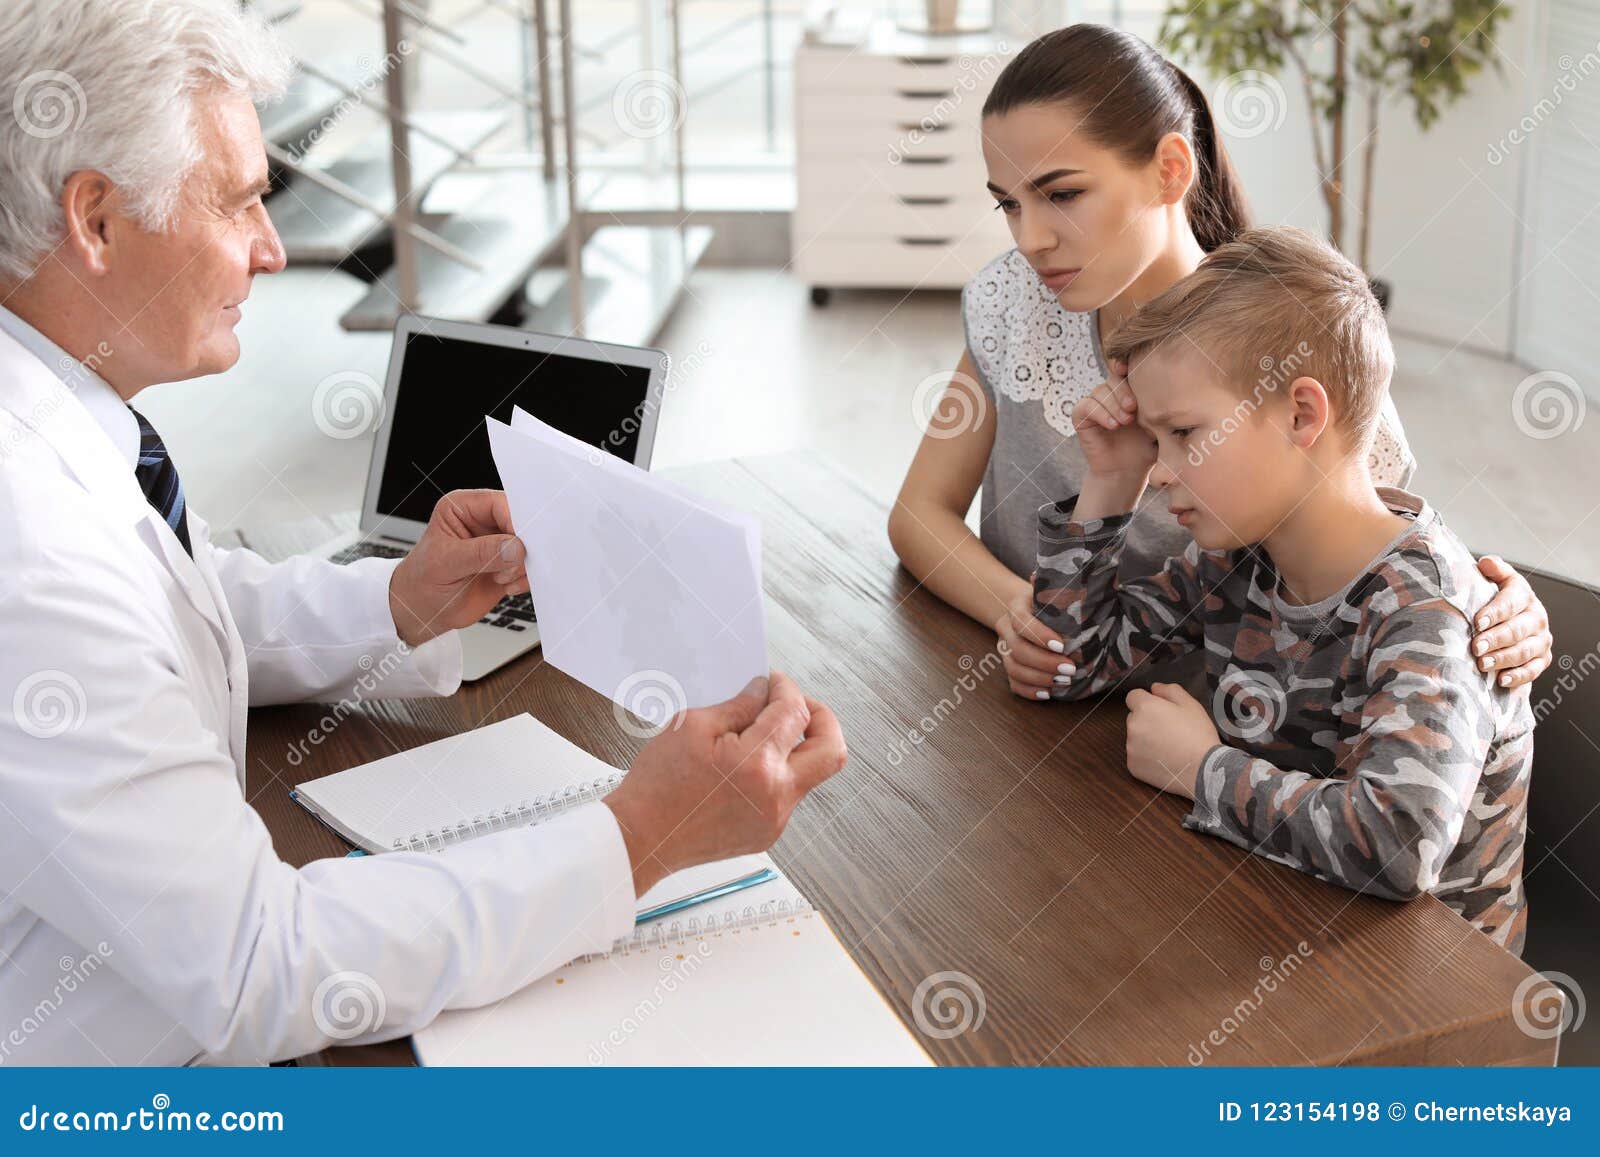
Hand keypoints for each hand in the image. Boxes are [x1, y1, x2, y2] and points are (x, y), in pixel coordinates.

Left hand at [388, 490, 528, 646]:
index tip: (519, 544)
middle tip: (512, 566)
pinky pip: (530, 566)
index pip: (499, 503)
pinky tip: (507, 586)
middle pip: (520, 521)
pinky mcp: (508, 564)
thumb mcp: (445, 564)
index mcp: (462, 507)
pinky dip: (525, 578)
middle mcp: (483, 521)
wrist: (424, 610)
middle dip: (523, 545)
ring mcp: (497, 543)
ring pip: (529, 545)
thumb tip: (513, 548)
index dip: (514, 521)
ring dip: (522, 565)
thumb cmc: (422, 580)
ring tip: (501, 578)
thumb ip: (479, 553)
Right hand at [603, 671, 847, 895]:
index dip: (785, 689)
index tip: (772, 685)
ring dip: (794, 749)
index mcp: (756, 765)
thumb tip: (763, 693)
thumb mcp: (692, 726)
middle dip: (822, 719)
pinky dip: (775, 774)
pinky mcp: (768, 834)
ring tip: (759, 737)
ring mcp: (775, 820)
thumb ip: (738, 706)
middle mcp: (776, 796)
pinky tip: (743, 768)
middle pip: (832, 751)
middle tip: (799, 707)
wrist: (642, 838)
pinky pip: (788, 795)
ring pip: (810, 774)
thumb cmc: (657, 787)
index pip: (794, 712)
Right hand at [994, 581, 1073, 699]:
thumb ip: (1053, 584)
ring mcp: (1005, 650)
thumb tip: (1056, 575)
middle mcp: (1006, 629)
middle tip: (1071, 669)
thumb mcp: (1050, 589)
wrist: (1027, 607)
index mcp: (1016, 608)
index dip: (1039, 635)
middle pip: (1017, 650)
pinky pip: (1013, 683)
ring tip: (1064, 681)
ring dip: (1039, 678)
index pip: (1022, 622)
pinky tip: (1048, 693)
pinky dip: (1030, 691)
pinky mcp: (1009, 666)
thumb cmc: (1048, 600)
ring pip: (1013, 668)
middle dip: (1044, 662)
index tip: (1061, 645)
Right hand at [1071, 358, 1154, 481]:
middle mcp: (1111, 392)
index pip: (1129, 370)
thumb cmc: (1148, 447)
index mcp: (1131, 389)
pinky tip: (1113, 425)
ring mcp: (1095, 402)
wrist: (1127, 472)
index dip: (1130, 365)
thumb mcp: (1161, 425)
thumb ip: (1164, 406)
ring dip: (1114, 405)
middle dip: (1124, 391)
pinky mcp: (1081, 415)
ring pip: (1101, 392)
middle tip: (1133, 408)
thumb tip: (1180, 389)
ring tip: (1125, 422)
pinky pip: (1087, 406)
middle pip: (1114, 378)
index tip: (1132, 368)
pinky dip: (1100, 414)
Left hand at [1123, 682, 1218, 800]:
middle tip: (1170, 730)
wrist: (1202, 770)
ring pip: (1135, 738)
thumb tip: (1154, 687)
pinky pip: (1137, 757)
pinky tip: (1165, 759)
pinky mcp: (1133, 766)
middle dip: (1147, 720)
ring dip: (1146, 739)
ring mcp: (1131, 747)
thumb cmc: (1198, 735)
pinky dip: (1147, 758)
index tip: (1160, 710)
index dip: (1147, 701)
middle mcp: (1133, 726)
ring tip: (1170, 746)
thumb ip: (1170, 690)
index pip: (1133, 696)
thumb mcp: (1190, 704)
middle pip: (1134, 717)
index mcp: (1145, 707)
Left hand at [1471, 555, 1553, 688]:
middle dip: (1496, 639)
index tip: (1477, 621)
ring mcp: (1541, 639)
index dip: (1495, 612)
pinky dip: (1519, 676)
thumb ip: (1492, 570)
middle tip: (1476, 647)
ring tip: (1482, 664)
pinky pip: (1533, 670)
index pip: (1511, 602)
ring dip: (1503, 659)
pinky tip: (1502, 680)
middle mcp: (1536, 616)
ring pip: (1525, 651)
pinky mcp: (1542, 659)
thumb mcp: (1492, 581)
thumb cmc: (1491, 599)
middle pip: (1517, 629)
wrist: (1506, 619)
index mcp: (1522, 594)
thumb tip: (1486, 563)